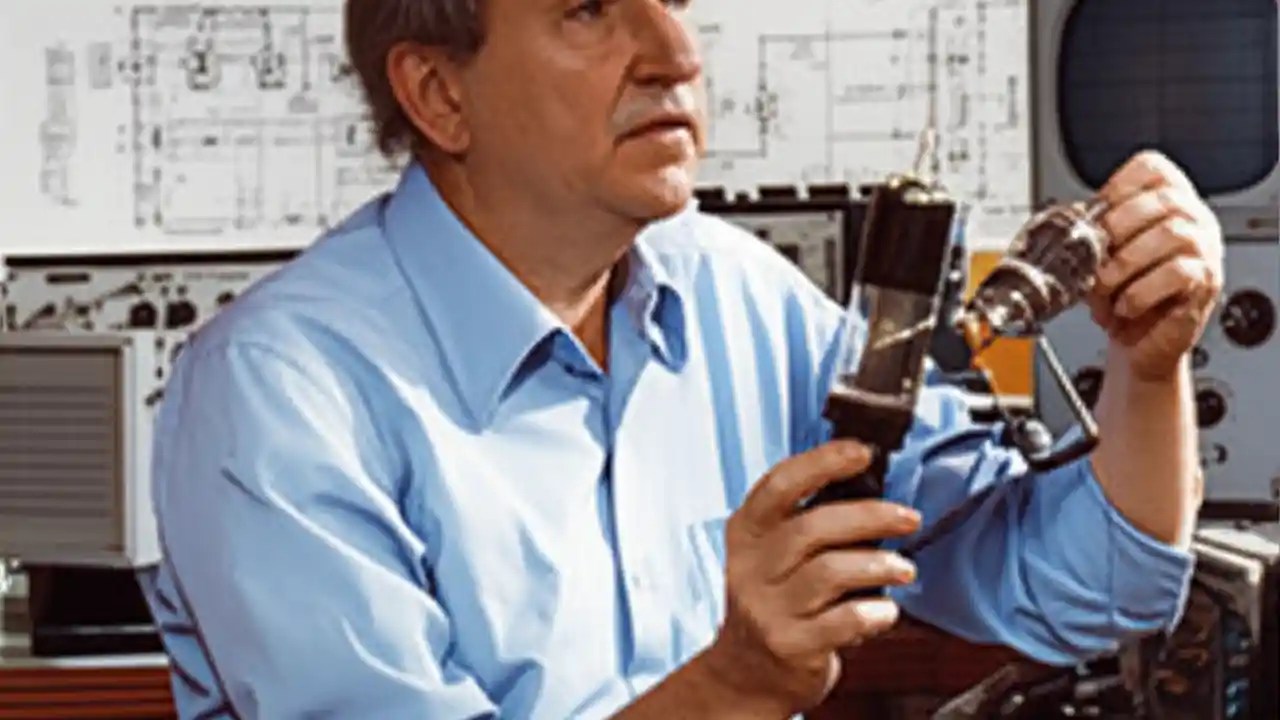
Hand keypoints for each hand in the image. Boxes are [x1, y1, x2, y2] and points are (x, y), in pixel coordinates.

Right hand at [699, 441, 921, 715]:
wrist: (747, 671)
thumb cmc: (776, 600)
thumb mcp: (771, 553)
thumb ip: (806, 521)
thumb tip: (870, 487)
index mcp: (747, 531)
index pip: (779, 484)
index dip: (822, 462)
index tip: (862, 452)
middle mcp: (752, 566)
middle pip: (813, 527)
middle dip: (871, 517)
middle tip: (908, 518)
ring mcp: (767, 608)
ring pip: (831, 572)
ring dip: (880, 565)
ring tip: (905, 569)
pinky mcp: (791, 645)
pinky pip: (845, 620)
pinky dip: (876, 612)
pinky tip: (886, 611)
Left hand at [1089, 150, 1223, 380]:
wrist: (1137, 342)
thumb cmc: (1121, 294)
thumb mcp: (1099, 255)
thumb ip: (1091, 231)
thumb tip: (1070, 220)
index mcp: (1166, 201)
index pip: (1152, 168)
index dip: (1119, 186)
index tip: (1097, 213)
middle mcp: (1192, 218)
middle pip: (1162, 199)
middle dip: (1117, 228)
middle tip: (1096, 257)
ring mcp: (1205, 248)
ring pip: (1171, 234)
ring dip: (1126, 263)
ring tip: (1106, 286)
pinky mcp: (1206, 282)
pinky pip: (1177, 273)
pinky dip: (1141, 291)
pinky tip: (1126, 305)